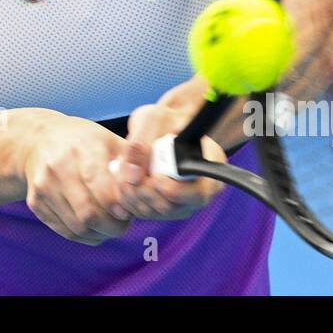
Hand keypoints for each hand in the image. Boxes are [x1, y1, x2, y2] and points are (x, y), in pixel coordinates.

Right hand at [21, 112, 135, 245]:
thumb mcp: (108, 140)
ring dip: (100, 233)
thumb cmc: (83, 142)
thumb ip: (130, 163)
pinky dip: (85, 235)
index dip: (118, 206)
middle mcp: (59, 167)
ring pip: (78, 227)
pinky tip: (95, 226)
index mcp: (82, 147)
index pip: (101, 187)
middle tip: (124, 223)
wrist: (39, 141)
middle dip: (113, 226)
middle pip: (88, 213)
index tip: (129, 212)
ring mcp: (44, 186)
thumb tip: (149, 189)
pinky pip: (66, 231)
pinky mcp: (36, 202)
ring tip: (111, 224)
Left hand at [112, 103, 225, 219]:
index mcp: (210, 169)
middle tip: (129, 176)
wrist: (162, 125)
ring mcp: (181, 202)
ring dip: (134, 196)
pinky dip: (129, 200)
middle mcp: (198, 191)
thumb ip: (142, 143)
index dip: (173, 190)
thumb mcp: (155, 119)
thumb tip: (132, 175)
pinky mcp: (162, 206)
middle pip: (174, 208)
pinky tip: (122, 181)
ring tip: (123, 174)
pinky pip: (144, 213)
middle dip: (147, 193)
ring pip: (156, 213)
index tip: (154, 177)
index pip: (198, 193)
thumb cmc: (166, 119)